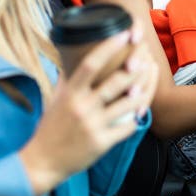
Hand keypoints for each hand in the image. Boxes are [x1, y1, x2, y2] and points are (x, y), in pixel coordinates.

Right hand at [20, 23, 155, 195]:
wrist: (43, 161)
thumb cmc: (51, 127)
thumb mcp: (56, 98)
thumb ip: (67, 77)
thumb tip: (73, 55)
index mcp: (70, 93)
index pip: (91, 64)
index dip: (109, 47)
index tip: (125, 33)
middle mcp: (82, 107)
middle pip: (116, 81)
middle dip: (136, 66)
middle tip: (146, 54)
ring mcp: (93, 125)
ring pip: (128, 103)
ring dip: (144, 88)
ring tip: (151, 76)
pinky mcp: (102, 143)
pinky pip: (127, 126)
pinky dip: (137, 116)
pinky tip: (143, 106)